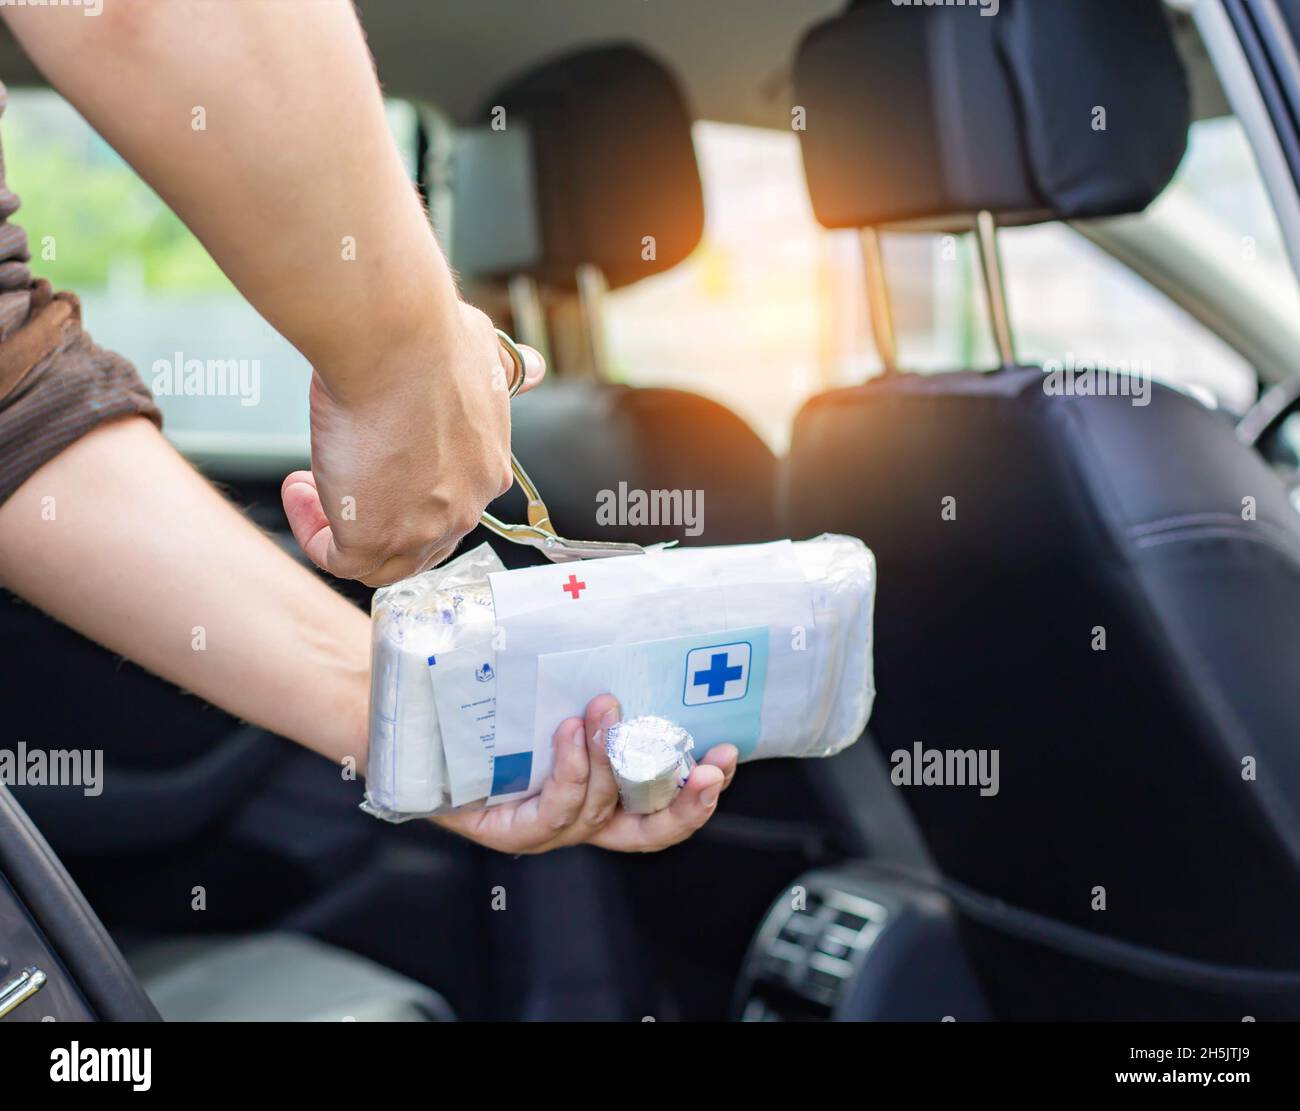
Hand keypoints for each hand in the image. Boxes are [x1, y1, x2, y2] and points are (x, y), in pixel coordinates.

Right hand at [281, 302, 544, 585]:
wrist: (397, 342)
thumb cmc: (431, 339)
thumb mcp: (487, 357)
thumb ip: (506, 372)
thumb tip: (534, 368)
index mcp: (488, 470)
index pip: (452, 508)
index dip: (409, 492)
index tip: (375, 455)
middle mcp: (465, 507)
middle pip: (421, 545)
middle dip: (377, 517)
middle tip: (340, 478)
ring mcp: (422, 528)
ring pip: (383, 564)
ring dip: (342, 531)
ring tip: (313, 486)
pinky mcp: (374, 536)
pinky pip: (338, 559)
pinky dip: (313, 531)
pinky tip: (300, 489)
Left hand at [433, 695, 739, 853]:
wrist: (416, 724)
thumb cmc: (488, 705)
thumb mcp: (553, 687)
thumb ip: (593, 674)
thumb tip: (631, 618)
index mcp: (603, 793)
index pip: (664, 809)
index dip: (699, 793)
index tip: (726, 754)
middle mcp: (581, 817)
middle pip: (649, 832)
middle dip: (685, 802)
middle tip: (708, 766)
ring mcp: (547, 828)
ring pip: (599, 809)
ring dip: (609, 757)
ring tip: (604, 707)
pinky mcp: (509, 831)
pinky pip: (553, 810)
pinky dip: (569, 771)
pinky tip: (568, 733)